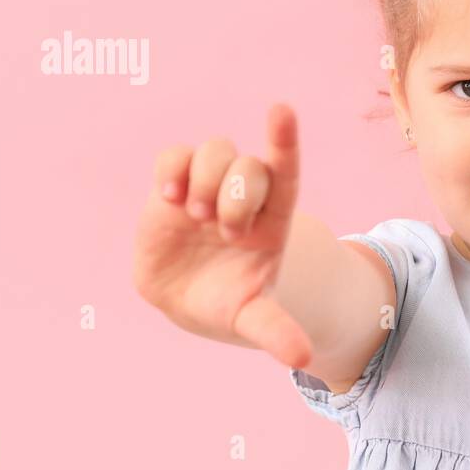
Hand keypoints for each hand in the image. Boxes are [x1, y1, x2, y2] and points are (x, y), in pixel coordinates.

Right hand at [132, 102, 312, 368]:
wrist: (192, 298)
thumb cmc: (232, 302)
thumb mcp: (253, 318)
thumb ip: (276, 331)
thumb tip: (301, 359)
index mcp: (274, 219)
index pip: (286, 172)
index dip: (284, 141)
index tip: (282, 111)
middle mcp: (244, 195)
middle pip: (249, 166)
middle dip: (237, 191)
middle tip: (225, 229)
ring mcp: (208, 187)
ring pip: (214, 151)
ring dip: (204, 177)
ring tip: (194, 214)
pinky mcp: (172, 188)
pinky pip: (173, 156)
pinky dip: (171, 169)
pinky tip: (168, 197)